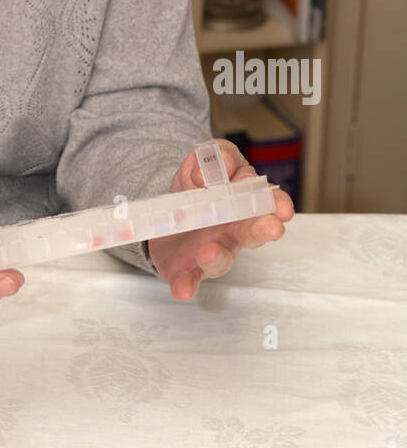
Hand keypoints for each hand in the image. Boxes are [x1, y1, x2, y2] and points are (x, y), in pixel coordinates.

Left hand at [147, 139, 294, 300]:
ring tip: (209, 251)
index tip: (281, 206)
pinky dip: (186, 285)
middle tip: (272, 228)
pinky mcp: (185, 268)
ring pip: (222, 260)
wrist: (165, 213)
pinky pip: (187, 279)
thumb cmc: (195, 188)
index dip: (276, 203)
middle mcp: (232, 232)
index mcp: (242, 203)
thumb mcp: (202, 162)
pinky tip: (183, 288)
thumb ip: (211, 158)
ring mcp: (210, 251)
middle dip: (261, 229)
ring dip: (218, 257)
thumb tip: (205, 174)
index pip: (266, 201)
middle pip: (251, 233)